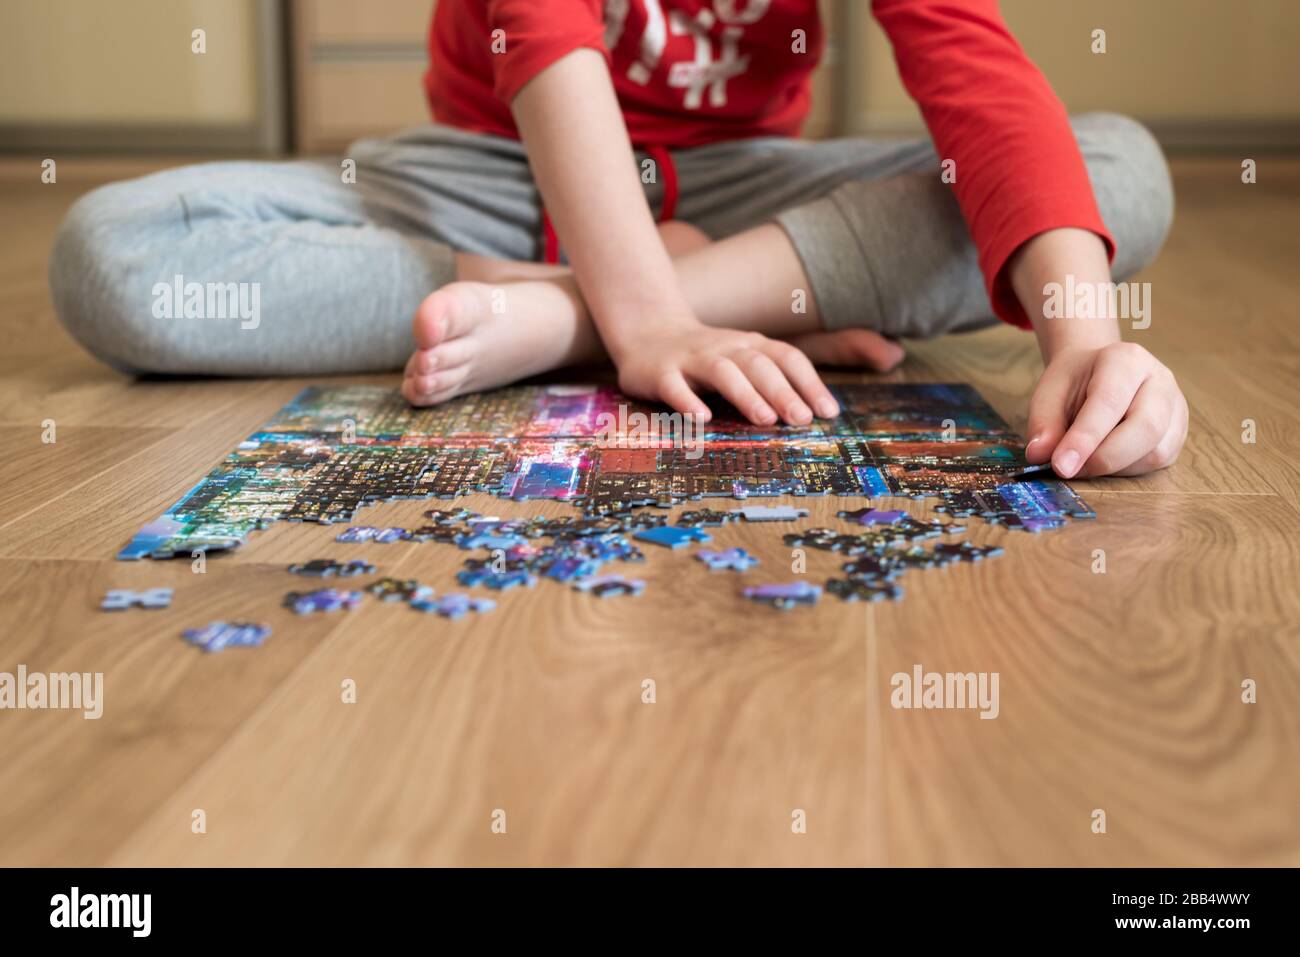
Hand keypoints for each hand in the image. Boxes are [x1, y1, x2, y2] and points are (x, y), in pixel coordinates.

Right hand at [611, 321, 840, 425]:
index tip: (828, 412)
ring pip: (722, 372)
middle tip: (802, 419)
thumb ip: (772, 380)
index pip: (786, 358)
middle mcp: (724, 348)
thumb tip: (813, 413)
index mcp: (749, 345)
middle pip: (757, 365)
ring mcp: (692, 360)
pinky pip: (675, 387)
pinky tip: (702, 419)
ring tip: (765, 419)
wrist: (647, 332)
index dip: (809, 383)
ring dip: (746, 394)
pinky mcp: (661, 373)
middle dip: (782, 391)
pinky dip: (689, 402)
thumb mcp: (742, 359)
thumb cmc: (706, 357)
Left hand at [1025, 341, 1186, 477]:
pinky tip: (1107, 456)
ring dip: (1116, 467)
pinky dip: (1129, 469)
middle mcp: (1160, 380)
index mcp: (1126, 360)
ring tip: (1087, 458)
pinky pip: (1159, 461)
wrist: (1100, 372)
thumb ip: (1043, 423)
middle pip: (1145, 428)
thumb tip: (1039, 455)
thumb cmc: (1076, 383)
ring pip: (1156, 451)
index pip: (1108, 402)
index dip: (1085, 438)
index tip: (1061, 465)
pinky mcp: (1179, 432)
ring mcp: (1176, 406)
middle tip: (1071, 470)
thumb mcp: (1050, 393)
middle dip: (1105, 458)